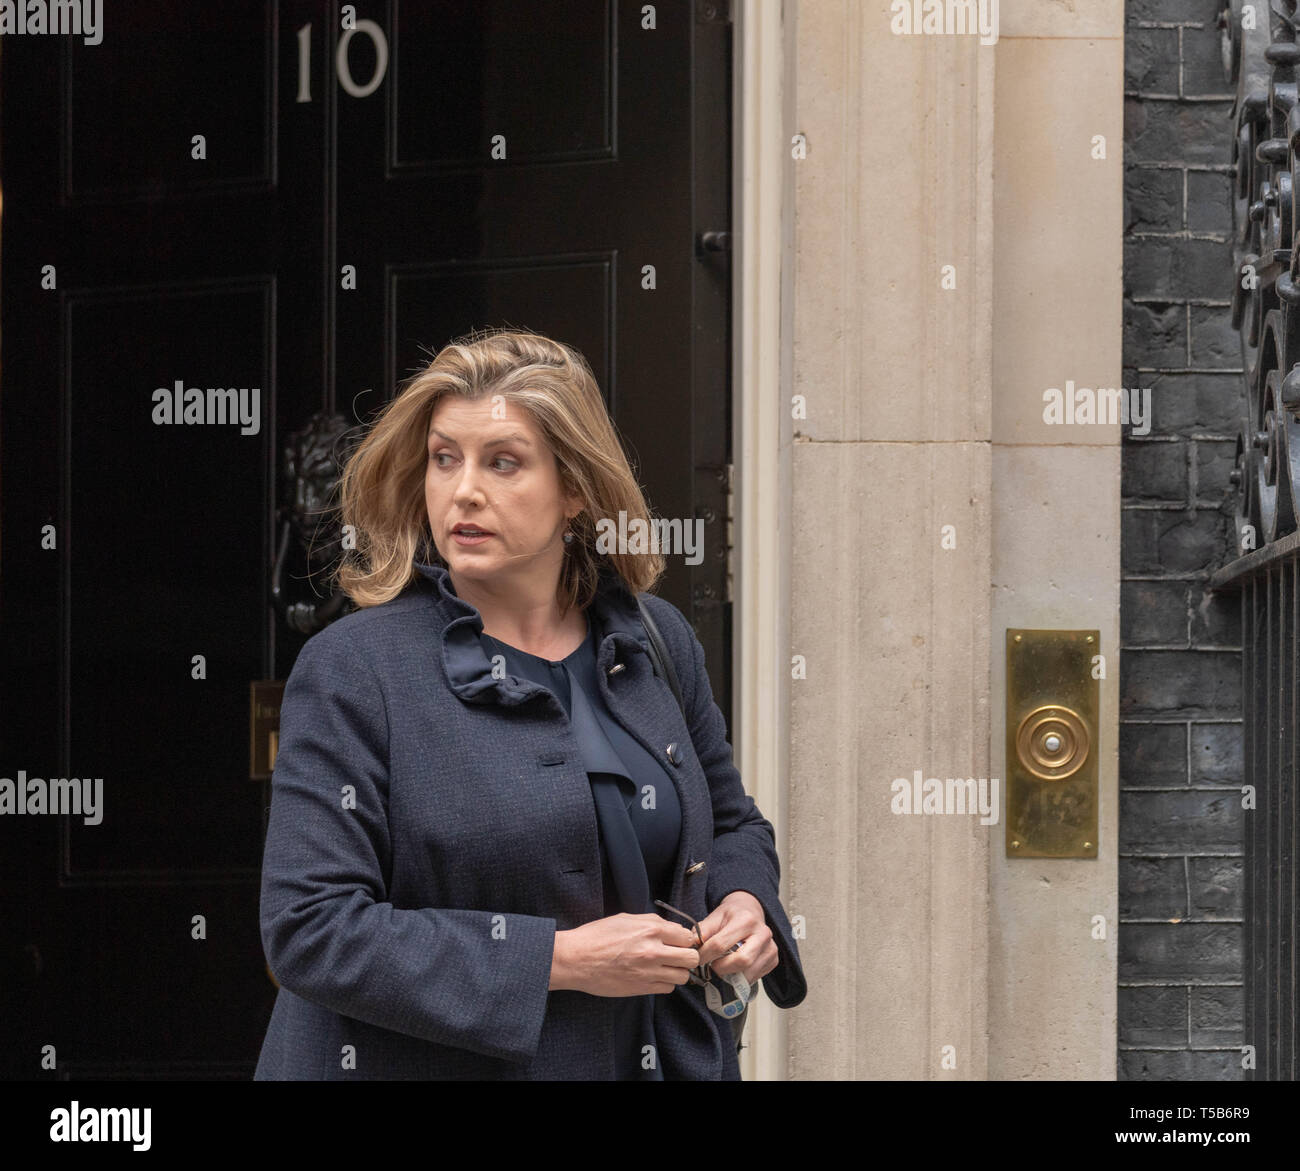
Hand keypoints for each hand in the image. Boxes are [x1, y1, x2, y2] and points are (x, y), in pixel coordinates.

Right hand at [551, 913, 701, 996]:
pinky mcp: (642, 989)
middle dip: (687, 956)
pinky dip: (665, 983)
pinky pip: (667, 988)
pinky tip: (653, 976)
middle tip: (676, 955)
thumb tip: (672, 929)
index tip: (678, 942)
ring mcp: (649, 973)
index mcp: (651, 930)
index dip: (684, 939)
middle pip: (691, 958)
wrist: (576, 960)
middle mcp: (654, 951)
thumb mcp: (626, 919)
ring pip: (683, 976)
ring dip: (677, 971)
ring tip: (665, 967)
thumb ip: (652, 922)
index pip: (687, 937)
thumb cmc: (597, 936)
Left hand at [694, 891, 777, 989]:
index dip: (705, 955)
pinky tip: (734, 968)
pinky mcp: (774, 959)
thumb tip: (691, 949)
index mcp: (745, 919)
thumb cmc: (731, 915)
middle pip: (741, 961)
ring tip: (721, 967)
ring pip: (749, 973)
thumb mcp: (714, 917)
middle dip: (721, 968)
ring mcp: (771, 947)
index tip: (696, 959)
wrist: (750, 911)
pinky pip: (755, 977)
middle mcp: (762, 933)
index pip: (721, 944)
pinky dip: (741, 978)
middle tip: (711, 966)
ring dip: (731, 975)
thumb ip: (701, 932)